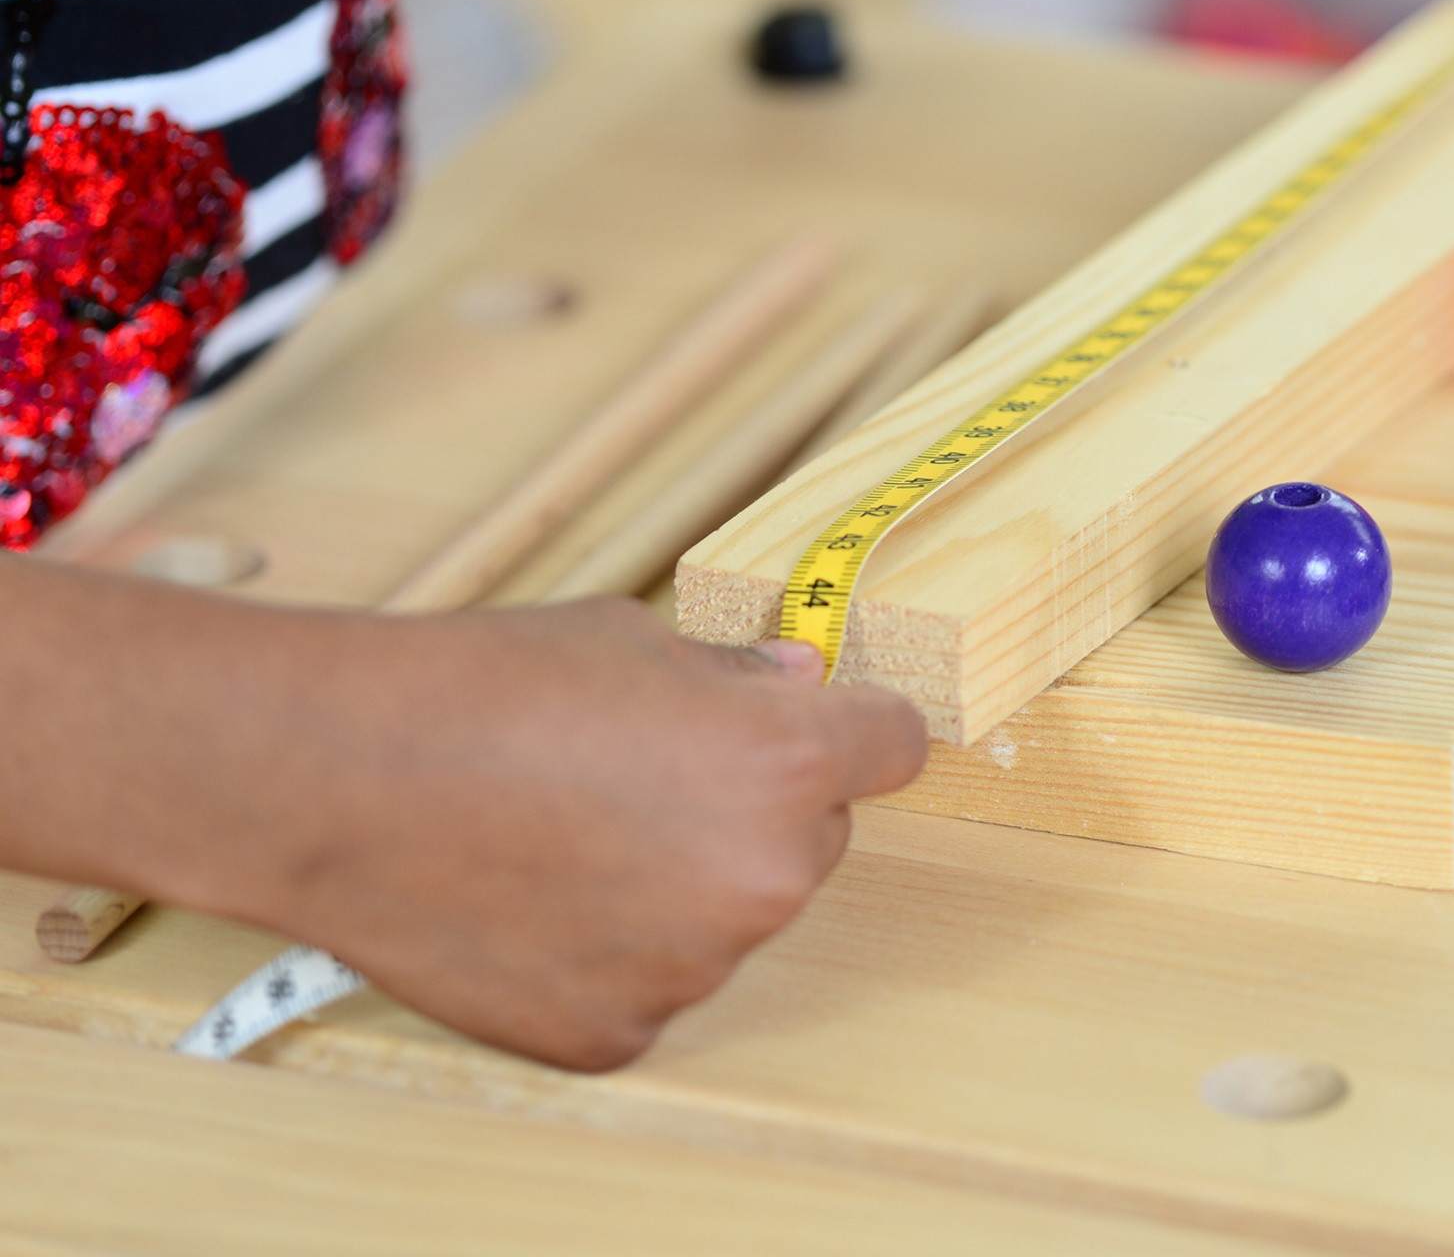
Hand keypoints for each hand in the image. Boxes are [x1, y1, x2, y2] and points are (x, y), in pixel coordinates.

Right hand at [231, 604, 926, 1069]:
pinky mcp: (617, 1032)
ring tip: (570, 830)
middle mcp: (760, 877)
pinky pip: (655, 981)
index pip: (896, 746)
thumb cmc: (483, 688)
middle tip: (652, 774)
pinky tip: (539, 898)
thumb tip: (795, 680)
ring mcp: (691, 968)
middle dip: (759, 805)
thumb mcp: (633, 638)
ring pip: (730, 912)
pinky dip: (617, 950)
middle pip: (812, 836)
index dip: (863, 727)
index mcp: (783, 763)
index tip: (841, 726)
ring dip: (685, 880)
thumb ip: (734, 674)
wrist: (339, 777)